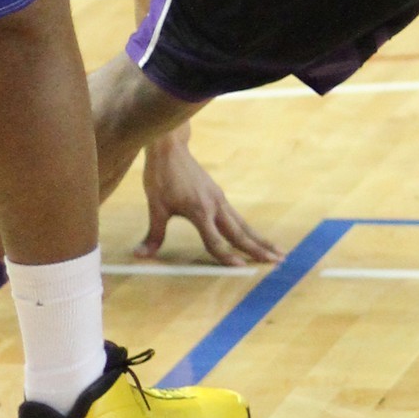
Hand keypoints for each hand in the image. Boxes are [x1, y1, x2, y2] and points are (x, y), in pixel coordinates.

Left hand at [136, 125, 280, 265]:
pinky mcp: (218, 196)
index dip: (226, 256)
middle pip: (240, 232)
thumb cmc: (161, 177)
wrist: (172, 149)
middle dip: (259, 248)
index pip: (215, 240)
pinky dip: (248, 230)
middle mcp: (215, 205)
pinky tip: (254, 237)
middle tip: (277, 259)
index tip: (240, 268)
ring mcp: (219, 199)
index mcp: (200, 211)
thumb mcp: (155, 207)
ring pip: (243, 224)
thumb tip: (140, 255)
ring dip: (260, 239)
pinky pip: (237, 217)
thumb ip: (154, 234)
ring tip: (278, 250)